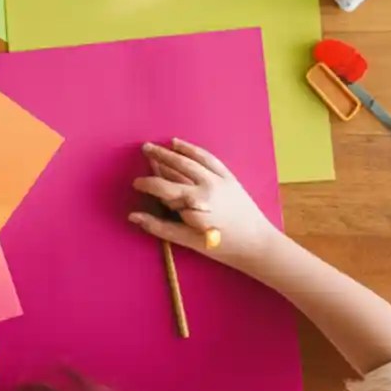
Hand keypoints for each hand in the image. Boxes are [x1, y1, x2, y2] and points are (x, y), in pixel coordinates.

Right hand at [129, 139, 286, 272]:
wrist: (257, 243)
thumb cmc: (220, 246)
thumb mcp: (188, 241)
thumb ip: (159, 227)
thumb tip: (133, 217)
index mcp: (194, 204)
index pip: (163, 188)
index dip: (147, 184)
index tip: (136, 183)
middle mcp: (205, 186)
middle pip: (175, 168)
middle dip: (157, 158)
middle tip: (143, 150)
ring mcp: (218, 179)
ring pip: (190, 160)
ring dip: (171, 151)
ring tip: (155, 145)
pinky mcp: (228, 176)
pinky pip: (208, 158)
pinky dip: (192, 149)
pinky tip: (179, 144)